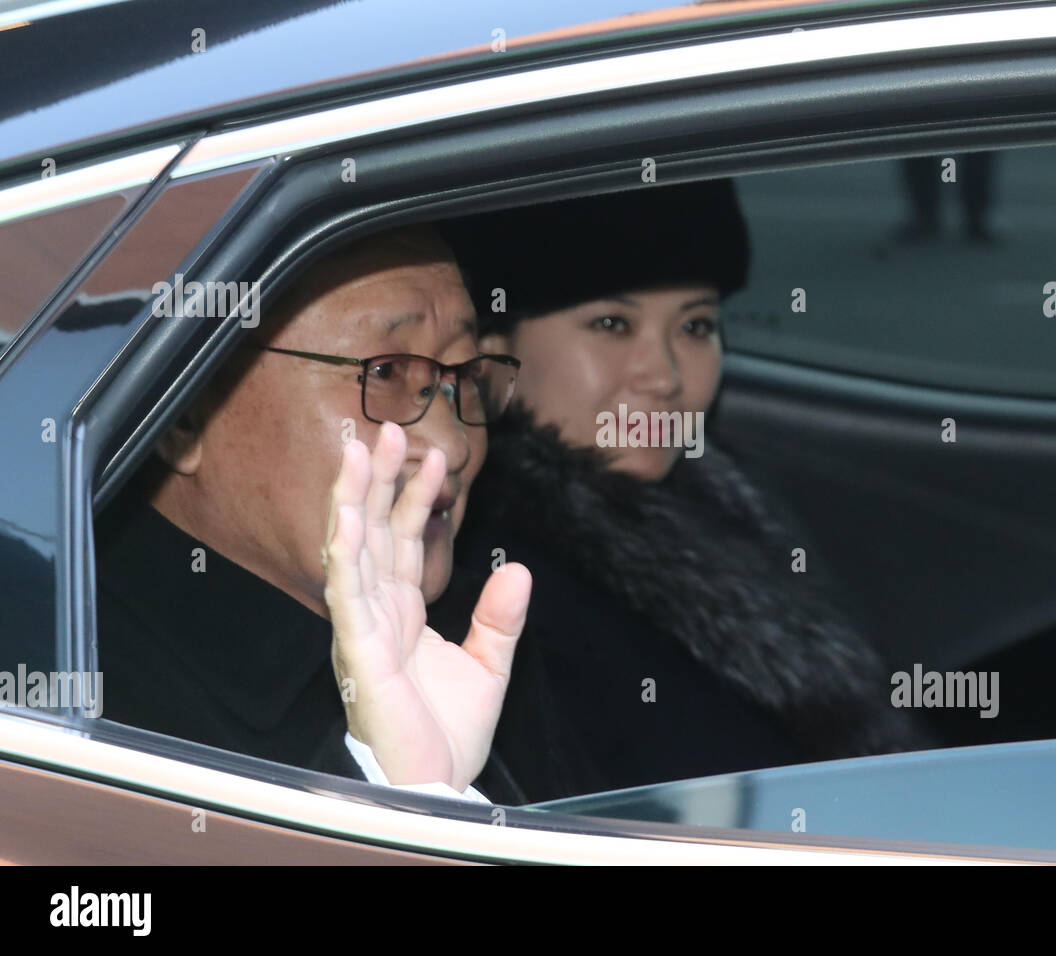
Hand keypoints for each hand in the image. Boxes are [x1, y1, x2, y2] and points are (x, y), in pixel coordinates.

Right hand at [323, 421, 530, 788]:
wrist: (437, 783)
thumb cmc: (448, 733)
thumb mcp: (488, 664)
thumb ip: (499, 616)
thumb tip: (518, 567)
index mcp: (402, 612)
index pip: (407, 540)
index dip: (417, 497)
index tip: (436, 454)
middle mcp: (377, 612)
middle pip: (373, 532)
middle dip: (376, 480)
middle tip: (384, 429)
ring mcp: (363, 629)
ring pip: (352, 551)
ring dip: (352, 499)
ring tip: (357, 452)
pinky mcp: (358, 652)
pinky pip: (347, 594)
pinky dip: (345, 554)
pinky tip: (346, 517)